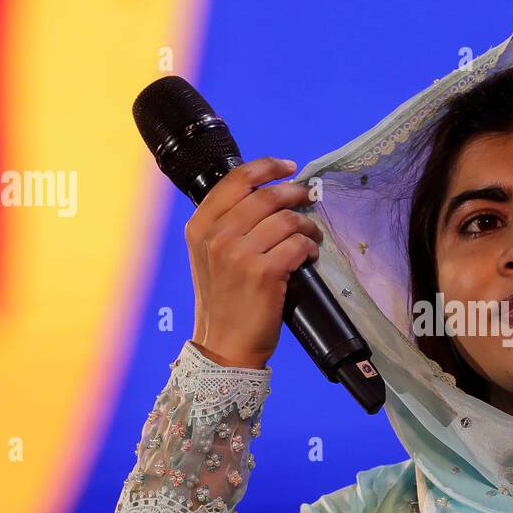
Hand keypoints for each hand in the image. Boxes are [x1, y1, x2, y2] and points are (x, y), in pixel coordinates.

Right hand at [184, 157, 322, 368]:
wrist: (224, 345)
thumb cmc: (224, 301)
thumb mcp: (209, 256)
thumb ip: (227, 224)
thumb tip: (265, 195)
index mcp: (200, 226)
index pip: (236, 180)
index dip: (267, 168)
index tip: (288, 167)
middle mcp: (216, 236)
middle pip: (267, 196)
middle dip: (295, 195)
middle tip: (308, 201)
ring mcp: (239, 254)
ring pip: (287, 220)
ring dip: (307, 226)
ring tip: (312, 236)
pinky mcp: (264, 273)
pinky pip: (298, 245)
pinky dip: (311, 247)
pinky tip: (311, 255)